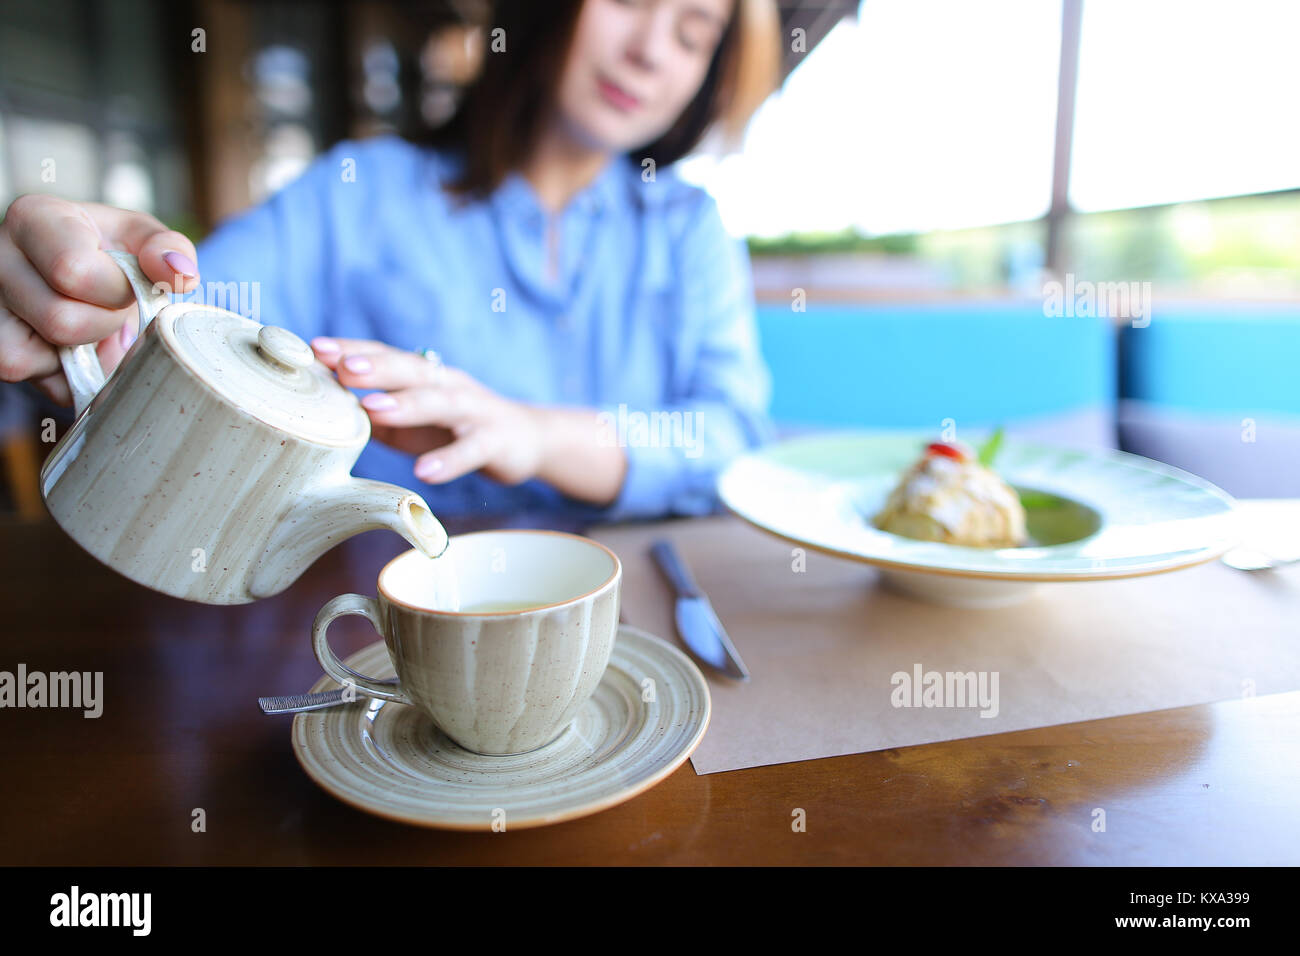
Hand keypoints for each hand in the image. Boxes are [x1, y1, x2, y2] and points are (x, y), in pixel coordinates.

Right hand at [0, 194, 200, 404]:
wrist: (82, 271)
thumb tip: (179, 272)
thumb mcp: (142, 238)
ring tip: (93, 325)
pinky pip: (35, 382)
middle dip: (106, 324)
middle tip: (114, 308)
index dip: (117, 291)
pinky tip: (78, 349)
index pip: (73, 271)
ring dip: (83, 353)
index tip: (129, 284)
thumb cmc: (109, 252)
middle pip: (60, 320)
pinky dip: (68, 377)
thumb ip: (168, 247)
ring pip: (32, 357)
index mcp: (35, 219)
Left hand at [309, 337, 545, 485]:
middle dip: (377, 367)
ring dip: (407, 404)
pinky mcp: (495, 441)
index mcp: (426, 376)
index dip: (354, 350)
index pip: (386, 355)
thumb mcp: (413, 420)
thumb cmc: (456, 429)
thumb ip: (376, 414)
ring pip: (440, 403)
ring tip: (373, 409)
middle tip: (342, 367)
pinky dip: (448, 461)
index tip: (315, 348)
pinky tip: (424, 472)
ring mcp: (475, 411)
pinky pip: (471, 450)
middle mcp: (449, 384)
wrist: (526, 440)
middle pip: (412, 370)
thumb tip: (325, 411)